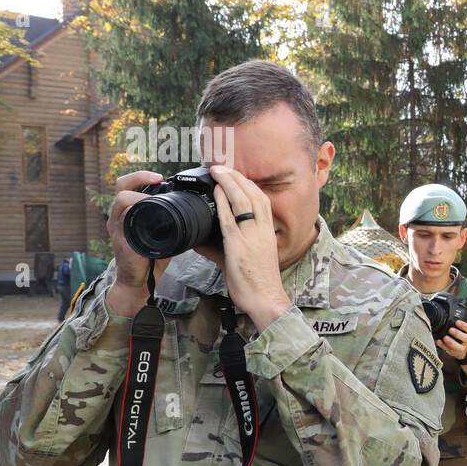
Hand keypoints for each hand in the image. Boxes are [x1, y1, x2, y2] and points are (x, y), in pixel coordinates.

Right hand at [105, 170, 169, 316]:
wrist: (139, 280)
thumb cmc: (150, 255)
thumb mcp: (161, 232)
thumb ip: (169, 219)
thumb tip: (193, 209)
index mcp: (129, 211)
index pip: (128, 185)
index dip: (141, 176)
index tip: (160, 177)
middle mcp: (119, 216)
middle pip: (120, 187)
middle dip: (138, 178)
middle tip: (158, 180)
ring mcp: (118, 228)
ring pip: (120, 202)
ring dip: (138, 196)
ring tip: (154, 196)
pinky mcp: (121, 241)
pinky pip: (125, 224)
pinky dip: (137, 218)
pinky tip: (151, 218)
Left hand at [199, 165, 291, 329]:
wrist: (266, 299)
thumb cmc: (257, 283)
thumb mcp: (240, 261)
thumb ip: (219, 249)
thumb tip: (198, 241)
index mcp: (267, 232)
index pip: (261, 201)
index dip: (249, 185)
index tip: (236, 175)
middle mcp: (262, 231)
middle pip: (254, 195)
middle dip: (238, 178)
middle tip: (222, 166)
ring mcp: (252, 237)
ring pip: (243, 202)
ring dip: (229, 183)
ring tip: (217, 171)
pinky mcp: (239, 247)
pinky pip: (230, 220)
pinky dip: (223, 203)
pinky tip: (215, 192)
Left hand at [436, 318, 466, 360]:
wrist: (464, 351)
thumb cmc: (461, 338)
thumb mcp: (462, 330)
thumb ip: (457, 325)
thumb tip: (447, 316)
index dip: (464, 325)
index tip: (457, 322)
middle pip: (466, 338)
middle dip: (458, 334)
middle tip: (450, 330)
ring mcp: (462, 348)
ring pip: (459, 347)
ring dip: (451, 342)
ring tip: (445, 338)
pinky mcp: (455, 353)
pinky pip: (449, 351)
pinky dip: (443, 346)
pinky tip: (439, 342)